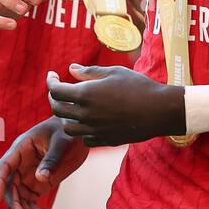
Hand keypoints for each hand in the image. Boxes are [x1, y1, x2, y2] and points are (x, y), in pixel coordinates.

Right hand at [0, 117, 88, 208]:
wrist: (78, 132)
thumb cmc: (68, 130)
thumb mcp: (62, 141)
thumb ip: (51, 159)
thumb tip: (40, 179)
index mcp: (20, 149)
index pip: (4, 168)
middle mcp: (20, 165)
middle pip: (11, 190)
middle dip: (16, 207)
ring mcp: (28, 177)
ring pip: (21, 200)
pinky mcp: (39, 185)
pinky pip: (32, 203)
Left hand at [47, 66, 182, 145]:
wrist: (159, 110)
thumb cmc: (139, 86)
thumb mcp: (114, 72)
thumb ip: (90, 72)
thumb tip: (71, 69)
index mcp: (86, 94)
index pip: (56, 91)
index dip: (50, 82)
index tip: (52, 75)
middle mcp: (86, 114)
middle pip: (57, 109)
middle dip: (54, 98)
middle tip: (59, 90)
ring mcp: (94, 129)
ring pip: (67, 128)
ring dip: (66, 117)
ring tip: (74, 107)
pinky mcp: (104, 140)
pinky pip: (84, 138)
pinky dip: (82, 130)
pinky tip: (90, 121)